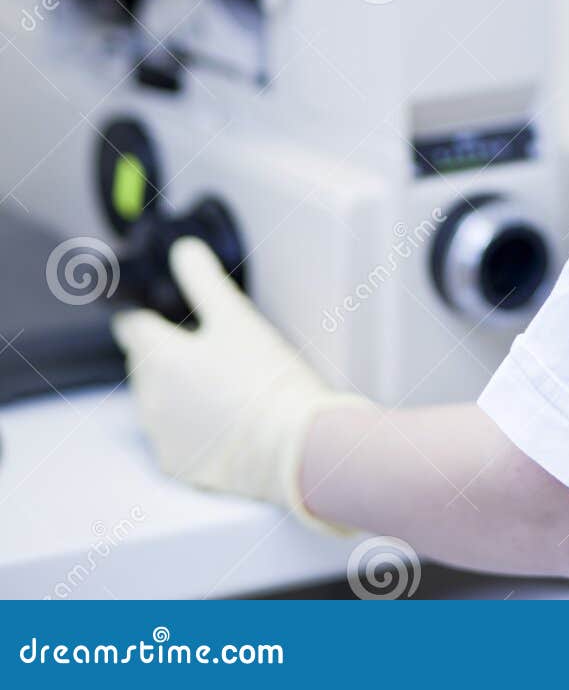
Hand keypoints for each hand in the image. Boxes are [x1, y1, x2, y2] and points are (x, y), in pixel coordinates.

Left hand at [111, 236, 364, 533]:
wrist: (291, 447)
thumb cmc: (266, 378)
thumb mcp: (236, 318)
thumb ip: (203, 280)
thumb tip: (183, 250)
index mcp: (157, 357)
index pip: (131, 326)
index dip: (146, 315)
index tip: (164, 315)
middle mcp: (148, 398)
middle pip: (144, 363)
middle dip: (166, 353)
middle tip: (211, 349)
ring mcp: (161, 436)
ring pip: (156, 399)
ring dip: (176, 389)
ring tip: (221, 384)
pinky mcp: (177, 465)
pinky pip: (173, 435)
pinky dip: (188, 425)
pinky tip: (222, 419)